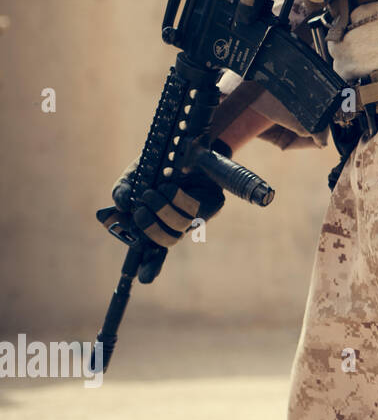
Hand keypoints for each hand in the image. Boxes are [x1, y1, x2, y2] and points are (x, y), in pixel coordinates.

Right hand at [96, 146, 228, 282]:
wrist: (187, 141)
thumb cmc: (158, 165)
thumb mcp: (134, 177)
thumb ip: (122, 193)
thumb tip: (121, 208)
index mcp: (160, 224)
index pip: (155, 253)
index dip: (150, 267)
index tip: (142, 278)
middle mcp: (181, 225)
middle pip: (167, 242)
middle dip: (150, 228)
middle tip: (139, 211)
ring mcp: (199, 216)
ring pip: (180, 226)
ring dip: (161, 210)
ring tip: (150, 193)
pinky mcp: (213, 203)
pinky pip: (193, 209)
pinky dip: (175, 198)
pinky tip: (168, 186)